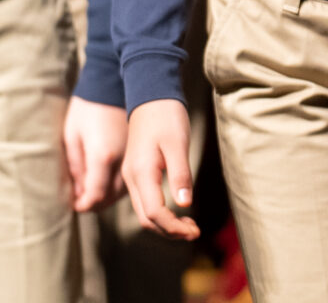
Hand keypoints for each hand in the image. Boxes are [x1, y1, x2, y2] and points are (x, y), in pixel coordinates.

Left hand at [63, 96, 128, 211]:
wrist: (112, 83)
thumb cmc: (87, 108)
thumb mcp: (72, 136)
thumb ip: (75, 167)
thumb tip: (76, 192)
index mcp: (103, 156)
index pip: (95, 195)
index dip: (84, 205)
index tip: (75, 205)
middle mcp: (122, 160)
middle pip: (111, 196)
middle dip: (95, 204)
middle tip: (82, 202)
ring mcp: (133, 155)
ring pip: (123, 190)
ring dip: (108, 197)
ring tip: (93, 194)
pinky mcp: (138, 150)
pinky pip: (131, 178)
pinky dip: (119, 186)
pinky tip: (108, 182)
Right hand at [122, 99, 199, 240]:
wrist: (150, 94)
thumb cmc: (167, 116)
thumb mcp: (178, 143)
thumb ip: (180, 173)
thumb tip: (185, 204)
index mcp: (141, 173)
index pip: (154, 213)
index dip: (174, 227)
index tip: (195, 231)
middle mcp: (131, 178)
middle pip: (146, 218)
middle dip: (170, 231)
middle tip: (195, 231)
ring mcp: (131, 176)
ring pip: (144, 212)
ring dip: (165, 224)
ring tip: (189, 225)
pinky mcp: (136, 172)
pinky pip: (144, 201)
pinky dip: (160, 213)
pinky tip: (177, 210)